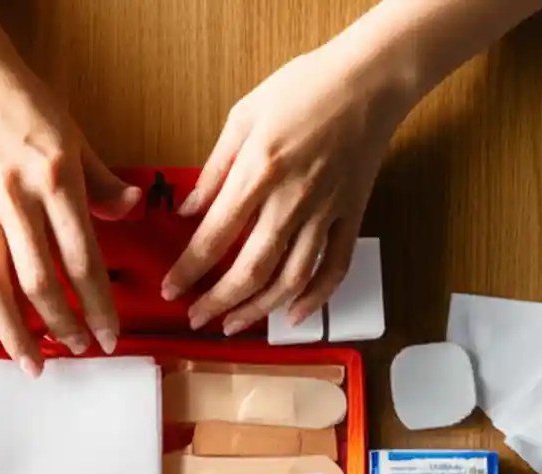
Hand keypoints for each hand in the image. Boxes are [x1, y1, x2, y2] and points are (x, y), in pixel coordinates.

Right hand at [0, 70, 139, 374]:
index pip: (82, 260)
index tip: (112, 336)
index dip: (98, 306)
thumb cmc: (30, 109)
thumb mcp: (79, 141)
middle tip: (83, 350)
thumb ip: (105, 184)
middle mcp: (16, 201)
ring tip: (37, 365)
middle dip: (64, 325)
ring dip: (17, 334)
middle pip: (39, 282)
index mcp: (56, 182)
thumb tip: (134, 209)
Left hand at [164, 46, 407, 333]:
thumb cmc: (305, 87)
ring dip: (258, 311)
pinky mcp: (352, 216)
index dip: (189, 270)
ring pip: (290, 280)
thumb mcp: (243, 116)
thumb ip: (214, 168)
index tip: (171, 289)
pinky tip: (293, 315)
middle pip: (250, 270)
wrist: (370, 80)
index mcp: (259, 171)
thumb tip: (190, 208)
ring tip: (232, 324)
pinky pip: (335, 268)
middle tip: (196, 317)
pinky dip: (315, 299)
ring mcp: (326, 213)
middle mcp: (292, 200)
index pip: (214, 236)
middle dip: (218, 302)